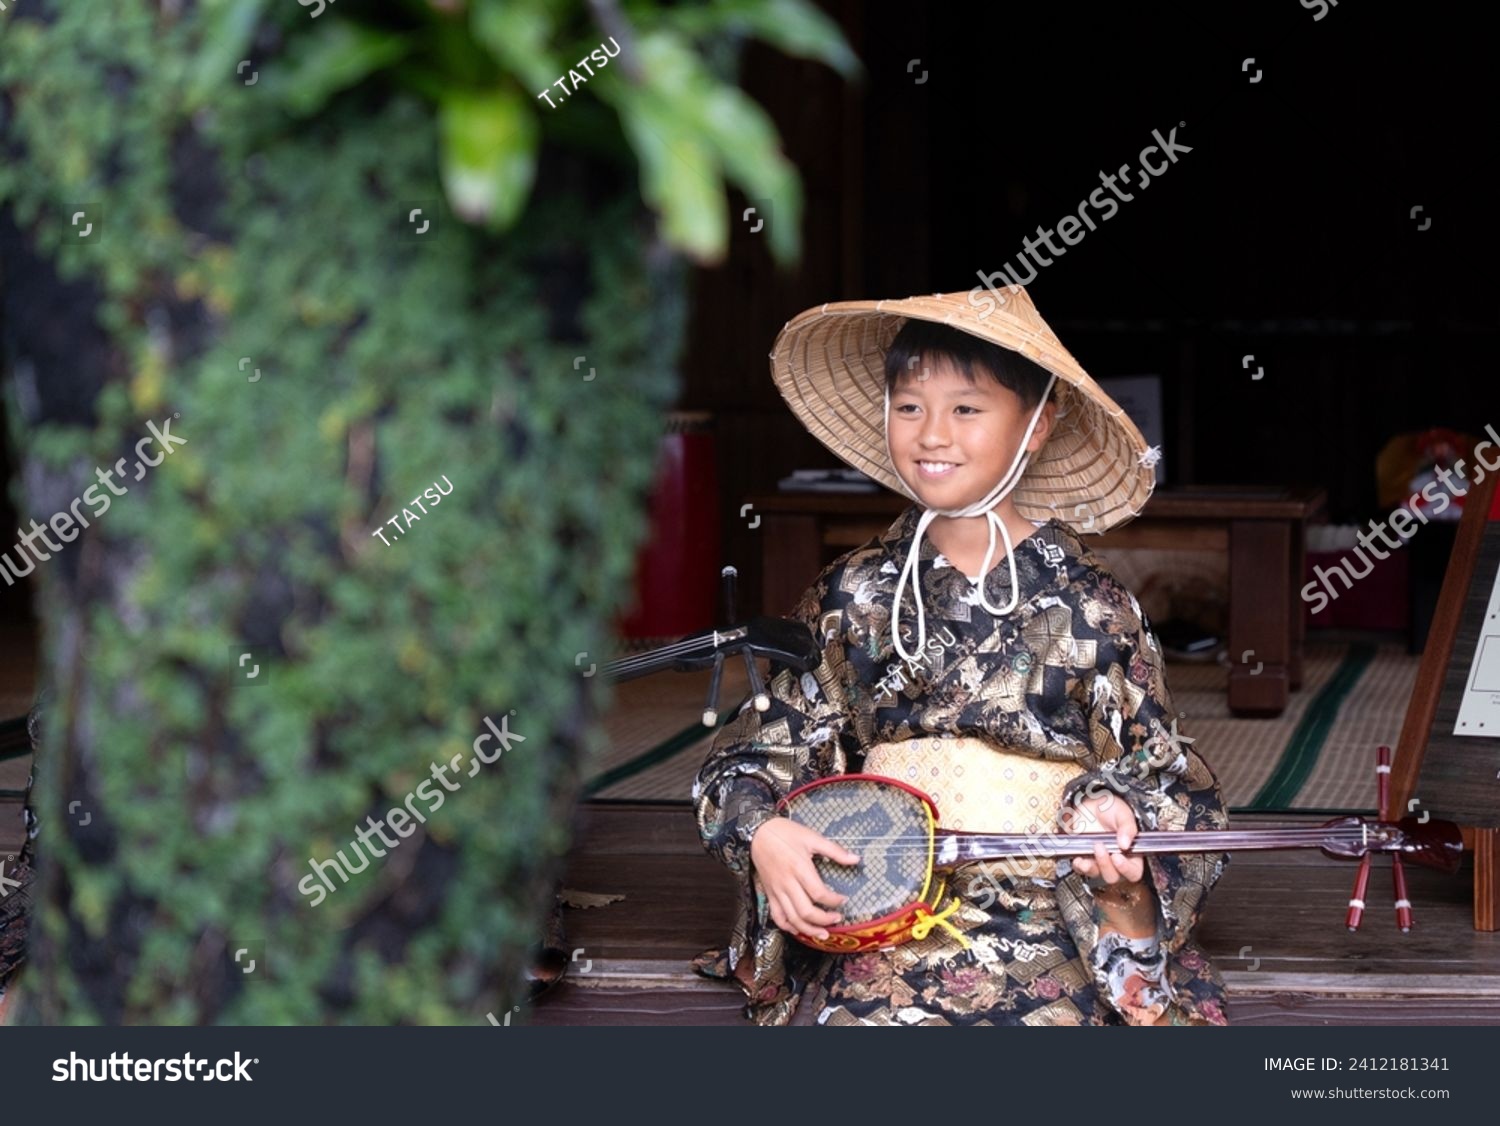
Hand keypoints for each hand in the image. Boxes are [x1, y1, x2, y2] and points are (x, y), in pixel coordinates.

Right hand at [749, 817, 860, 940]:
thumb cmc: (785, 833)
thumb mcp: (811, 837)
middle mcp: (787, 883)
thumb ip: (834, 850)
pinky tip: (799, 930)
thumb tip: (856, 859)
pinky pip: (777, 916)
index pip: (819, 894)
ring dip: (808, 930)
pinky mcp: (769, 894)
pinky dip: (788, 927)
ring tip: (823, 934)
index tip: (843, 900)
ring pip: (792, 919)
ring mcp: (777, 891)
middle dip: (824, 920)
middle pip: (806, 911)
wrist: (757, 833)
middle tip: (837, 918)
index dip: (834, 901)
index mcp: (799, 868)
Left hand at [1063, 793, 1143, 884]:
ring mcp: (1099, 860)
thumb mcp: (1123, 814)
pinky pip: (1081, 870)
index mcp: (1131, 853)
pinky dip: (1079, 866)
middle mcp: (1116, 860)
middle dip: (1106, 865)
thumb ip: (1127, 828)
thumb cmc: (1111, 809)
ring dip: (1091, 867)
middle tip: (1100, 846)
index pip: (1133, 872)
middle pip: (1113, 877)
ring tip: (1091, 848)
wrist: (1091, 802)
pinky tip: (1078, 858)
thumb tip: (1125, 844)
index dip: (1126, 869)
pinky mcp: (1085, 857)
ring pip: (1097, 875)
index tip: (1117, 856)